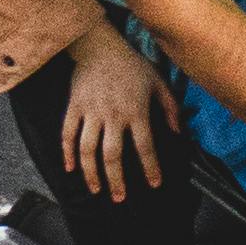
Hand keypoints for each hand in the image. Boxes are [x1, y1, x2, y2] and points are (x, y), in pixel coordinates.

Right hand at [54, 23, 170, 196]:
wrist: (101, 46)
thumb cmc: (133, 65)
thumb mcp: (158, 83)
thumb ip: (170, 108)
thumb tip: (178, 133)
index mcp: (136, 111)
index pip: (145, 146)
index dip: (150, 167)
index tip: (154, 184)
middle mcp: (113, 115)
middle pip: (113, 155)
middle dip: (116, 180)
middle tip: (119, 198)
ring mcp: (91, 112)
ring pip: (88, 150)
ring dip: (91, 173)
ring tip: (95, 189)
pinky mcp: (74, 107)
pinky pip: (68, 134)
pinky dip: (67, 153)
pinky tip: (70, 169)